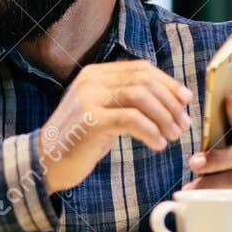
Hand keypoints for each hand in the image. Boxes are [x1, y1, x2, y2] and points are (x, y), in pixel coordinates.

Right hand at [39, 61, 192, 193]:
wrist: (45, 162)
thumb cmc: (80, 141)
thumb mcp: (103, 112)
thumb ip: (126, 100)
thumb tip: (170, 99)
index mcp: (95, 74)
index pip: (140, 68)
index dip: (167, 83)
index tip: (185, 100)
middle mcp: (91, 81)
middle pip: (144, 80)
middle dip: (170, 102)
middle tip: (183, 124)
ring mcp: (88, 99)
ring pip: (140, 97)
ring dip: (163, 117)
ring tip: (172, 136)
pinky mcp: (90, 120)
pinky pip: (131, 120)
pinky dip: (150, 132)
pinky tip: (157, 145)